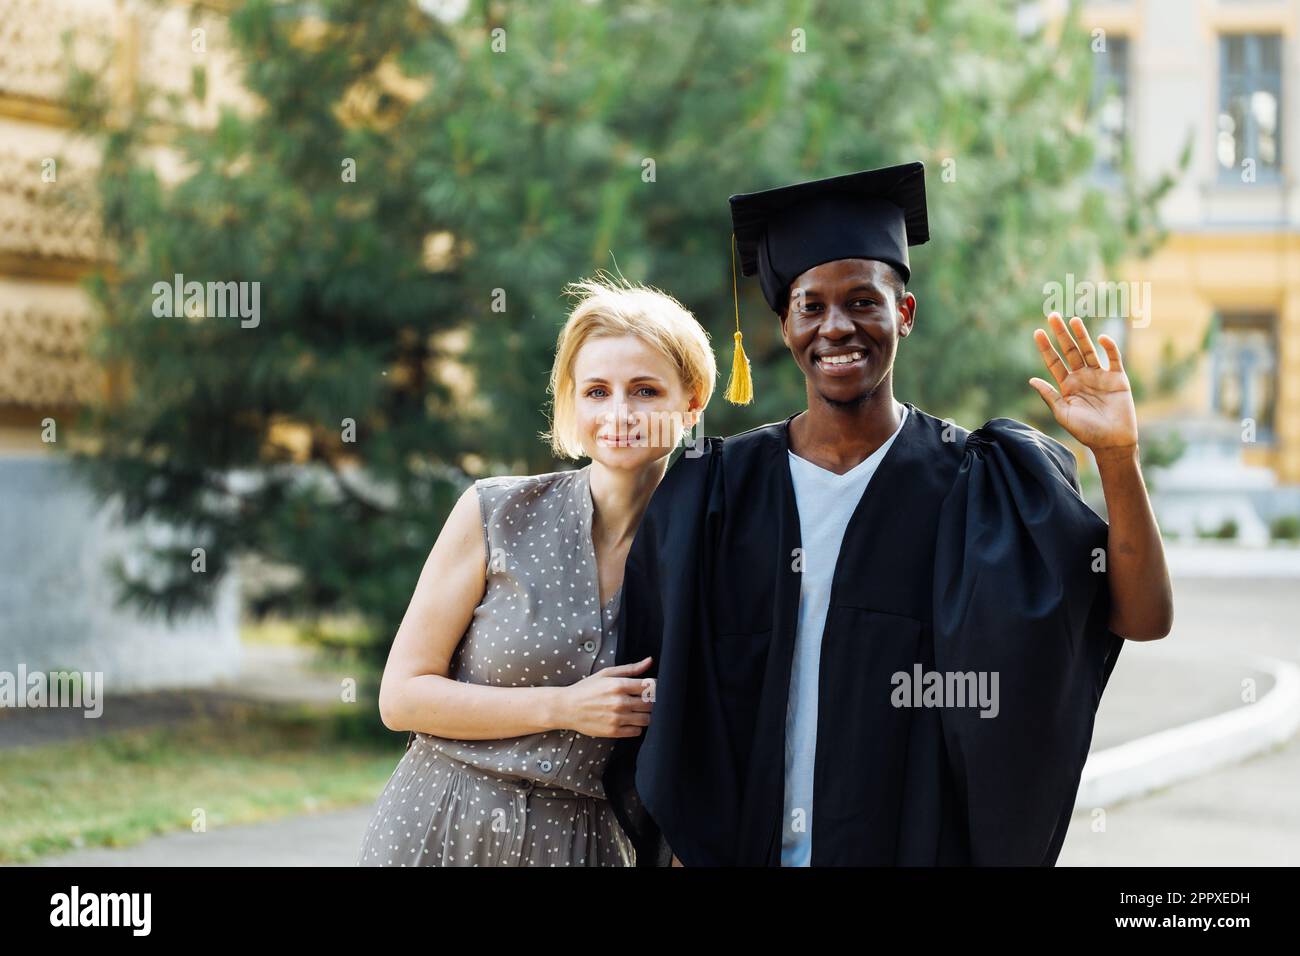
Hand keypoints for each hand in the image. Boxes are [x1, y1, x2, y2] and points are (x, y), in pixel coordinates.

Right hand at [556, 657, 653, 737]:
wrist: (566, 708)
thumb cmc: (586, 689)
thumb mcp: (606, 674)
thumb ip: (630, 668)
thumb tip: (650, 661)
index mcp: (619, 685)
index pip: (650, 686)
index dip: (654, 687)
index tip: (650, 688)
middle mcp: (620, 702)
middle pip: (650, 704)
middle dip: (650, 701)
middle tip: (643, 700)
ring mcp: (617, 718)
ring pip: (646, 719)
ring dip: (645, 715)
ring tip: (636, 711)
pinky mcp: (614, 731)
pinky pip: (637, 731)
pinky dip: (636, 726)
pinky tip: (628, 720)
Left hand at [1029, 313, 1137, 458]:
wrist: (1111, 442)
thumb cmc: (1086, 431)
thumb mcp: (1063, 414)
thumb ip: (1049, 396)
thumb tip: (1031, 380)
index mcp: (1067, 386)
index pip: (1054, 362)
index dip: (1046, 348)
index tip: (1037, 332)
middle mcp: (1082, 377)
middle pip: (1070, 351)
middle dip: (1061, 334)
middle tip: (1053, 316)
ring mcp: (1100, 376)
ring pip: (1089, 351)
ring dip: (1081, 336)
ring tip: (1073, 320)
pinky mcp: (1117, 378)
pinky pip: (1113, 359)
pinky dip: (1109, 348)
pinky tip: (1101, 339)